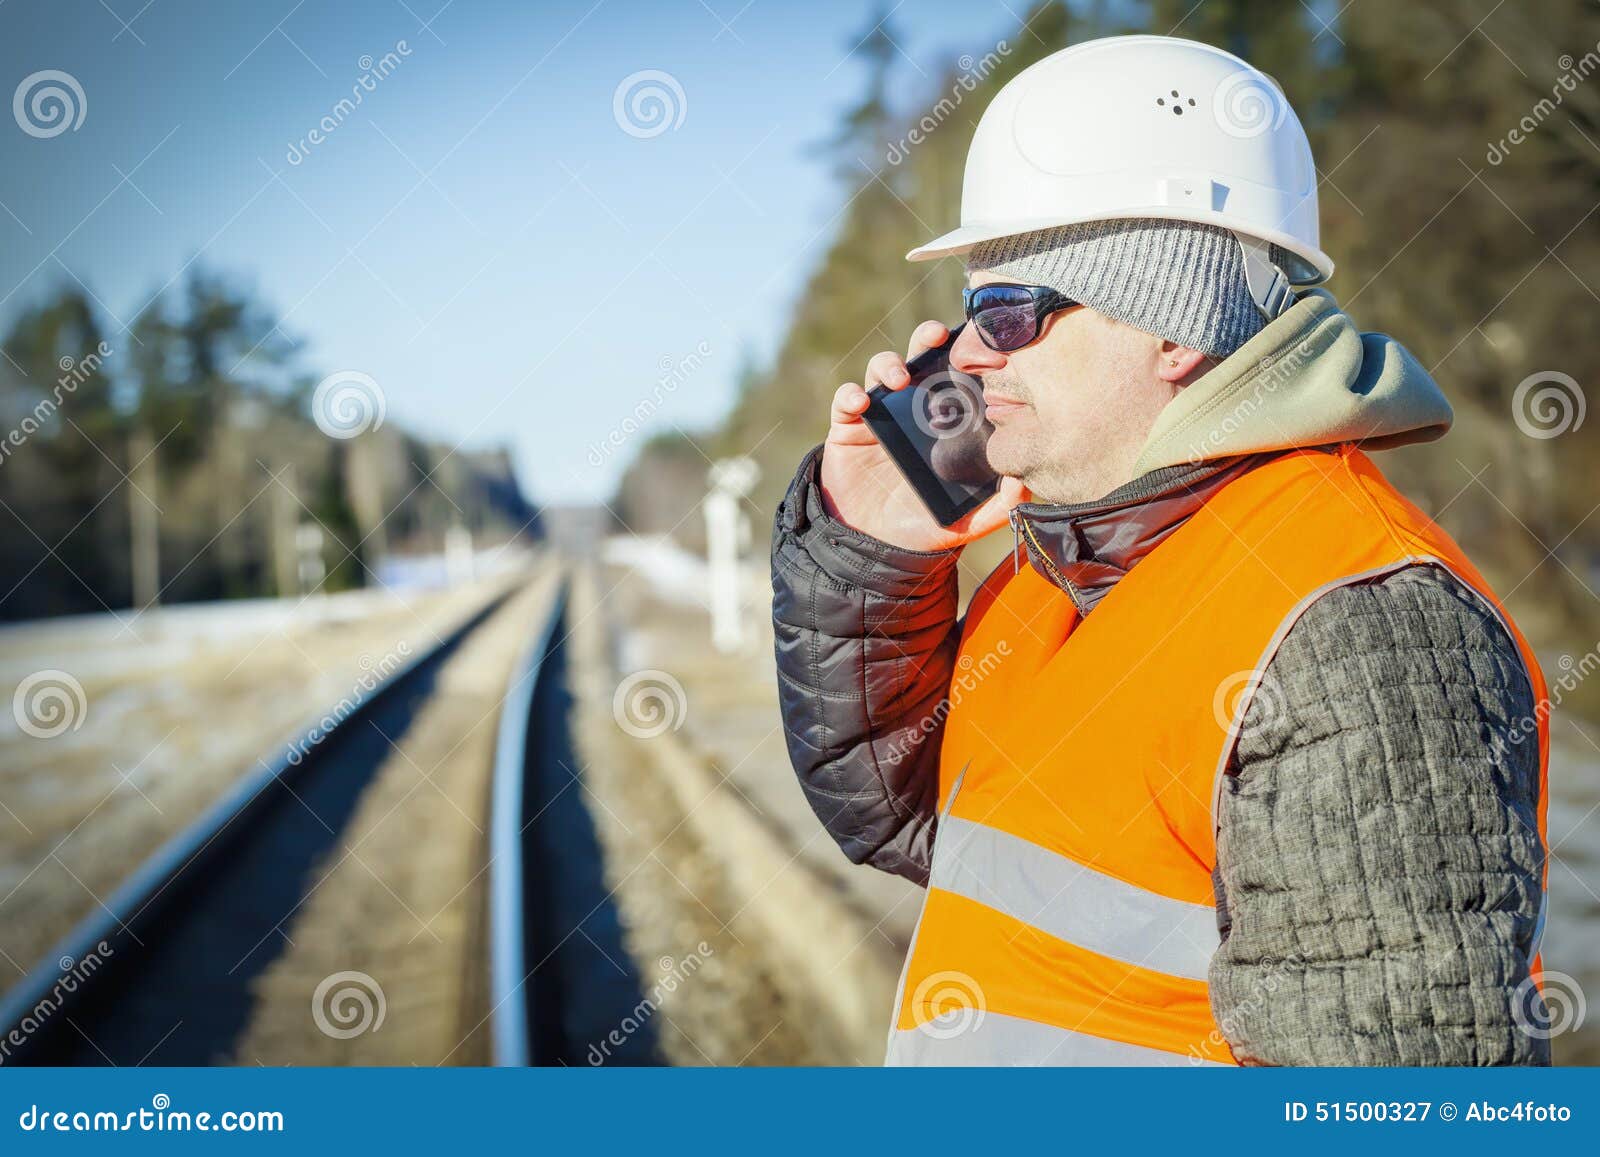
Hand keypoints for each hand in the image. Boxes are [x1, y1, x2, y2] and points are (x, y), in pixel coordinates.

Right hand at [819, 320, 1026, 551]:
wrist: (874, 546)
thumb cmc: (924, 526)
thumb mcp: (967, 521)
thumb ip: (998, 506)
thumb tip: (1026, 484)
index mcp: (946, 420)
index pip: (959, 375)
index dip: (968, 355)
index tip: (982, 348)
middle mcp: (914, 408)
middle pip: (921, 358)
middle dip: (928, 338)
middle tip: (937, 336)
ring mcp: (881, 414)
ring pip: (882, 369)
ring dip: (889, 364)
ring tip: (899, 379)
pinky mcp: (849, 427)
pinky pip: (846, 399)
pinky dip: (851, 394)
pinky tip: (862, 402)